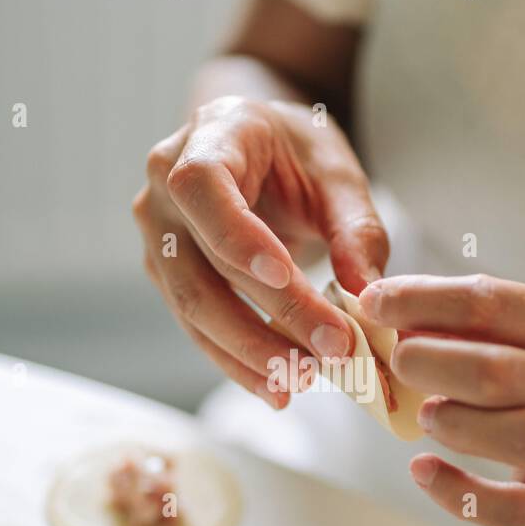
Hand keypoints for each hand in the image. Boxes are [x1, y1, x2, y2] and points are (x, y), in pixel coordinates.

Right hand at [132, 96, 389, 406]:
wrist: (256, 150)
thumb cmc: (296, 154)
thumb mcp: (337, 172)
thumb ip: (356, 228)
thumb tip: (366, 295)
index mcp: (209, 138)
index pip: (203, 187)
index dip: (237, 236)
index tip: (285, 277)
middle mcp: (164, 191)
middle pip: (202, 266)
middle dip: (266, 318)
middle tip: (328, 352)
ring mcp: (158, 240)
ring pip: (193, 308)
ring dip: (250, 353)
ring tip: (303, 380)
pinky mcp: (169, 280)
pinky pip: (197, 329)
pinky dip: (238, 362)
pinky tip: (276, 387)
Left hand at [360, 274, 524, 525]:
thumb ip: (492, 319)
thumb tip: (396, 309)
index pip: (492, 303)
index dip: (423, 301)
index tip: (374, 301)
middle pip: (499, 372)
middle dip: (432, 362)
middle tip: (398, 360)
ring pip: (517, 437)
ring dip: (455, 422)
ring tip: (424, 413)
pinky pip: (518, 511)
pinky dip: (464, 496)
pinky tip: (424, 472)